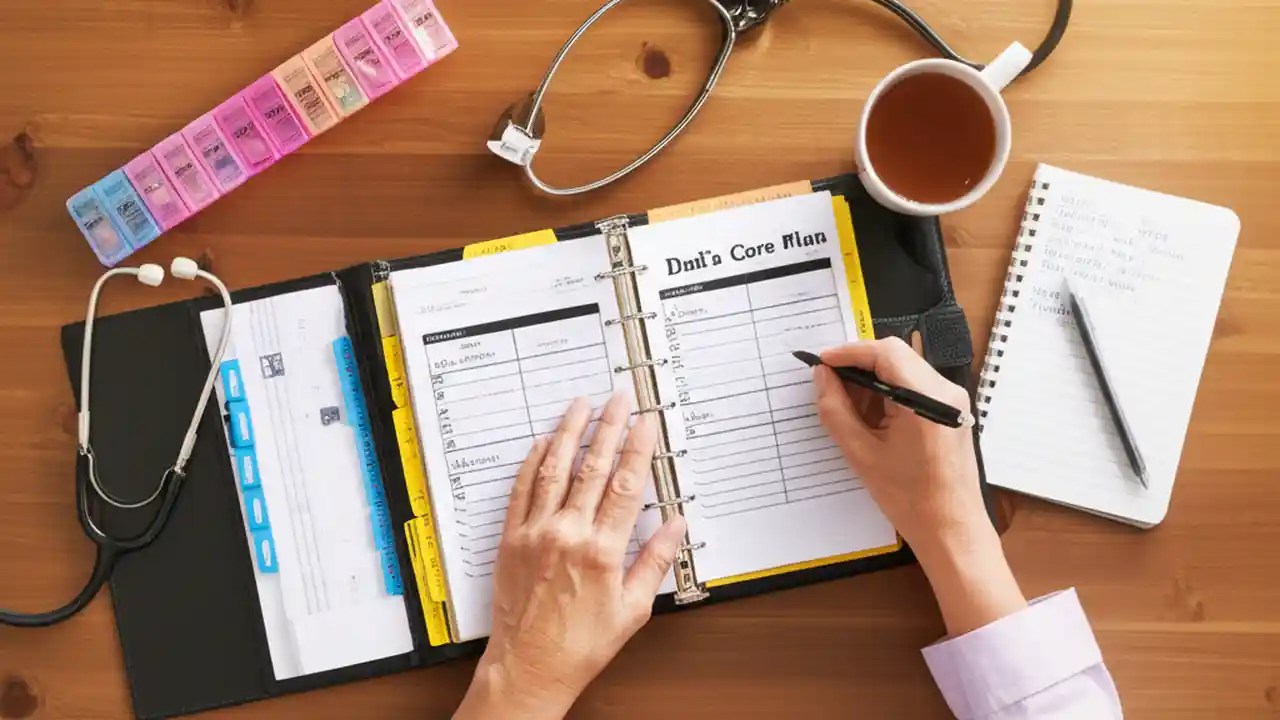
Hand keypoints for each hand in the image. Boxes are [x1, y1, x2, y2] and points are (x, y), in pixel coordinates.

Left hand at [455, 393, 687, 719]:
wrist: (529, 668)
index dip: (639, 448)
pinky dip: (532, 462)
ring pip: (554, 469)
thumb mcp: (632, 610)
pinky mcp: (510, 539)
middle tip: (619, 398)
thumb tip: (677, 525)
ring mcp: (536, 533)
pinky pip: (521, 490)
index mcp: (603, 551)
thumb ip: (654, 562)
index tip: (646, 421)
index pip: (627, 485)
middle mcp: (568, 534)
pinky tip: (542, 442)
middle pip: (593, 467)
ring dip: (569, 432)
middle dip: (609, 427)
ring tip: (580, 405)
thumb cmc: (581, 646)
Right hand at [813, 338, 1025, 634]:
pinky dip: (889, 393)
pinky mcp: (951, 411)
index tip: (821, 363)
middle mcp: (946, 391)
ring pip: (904, 370)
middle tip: (829, 385)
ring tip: (848, 407)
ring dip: (873, 380)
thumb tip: (822, 377)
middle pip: (896, 356)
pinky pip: (915, 387)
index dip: (848, 352)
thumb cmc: (910, 499)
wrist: (952, 529)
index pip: (885, 352)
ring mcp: (952, 401)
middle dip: (859, 365)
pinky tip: (871, 417)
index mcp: (927, 398)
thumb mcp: (861, 453)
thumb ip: (836, 409)